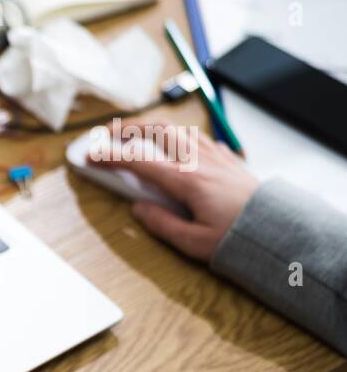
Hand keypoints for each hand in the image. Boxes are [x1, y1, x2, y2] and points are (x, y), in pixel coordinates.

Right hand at [88, 123, 257, 260]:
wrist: (280, 231)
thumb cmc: (240, 238)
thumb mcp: (193, 243)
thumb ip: (161, 224)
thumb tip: (139, 210)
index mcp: (186, 181)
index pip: (138, 160)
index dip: (109, 156)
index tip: (90, 158)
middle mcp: (199, 162)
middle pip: (157, 130)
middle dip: (127, 129)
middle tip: (107, 136)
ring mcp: (215, 157)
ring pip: (177, 129)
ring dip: (152, 128)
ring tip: (136, 137)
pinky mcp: (228, 160)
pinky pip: (198, 138)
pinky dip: (178, 136)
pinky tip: (174, 146)